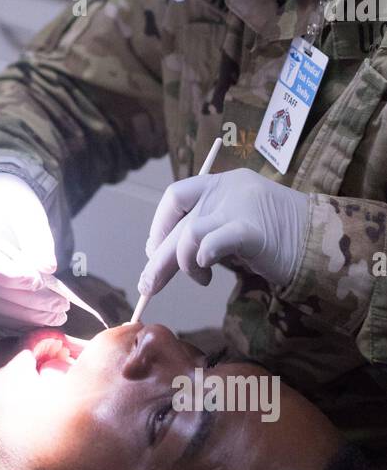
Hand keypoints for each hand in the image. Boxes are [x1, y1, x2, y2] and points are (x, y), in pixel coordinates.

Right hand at [0, 174, 68, 328]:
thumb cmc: (7, 201)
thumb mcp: (25, 208)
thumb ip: (36, 237)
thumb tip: (48, 269)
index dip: (12, 276)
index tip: (40, 280)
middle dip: (28, 301)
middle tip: (61, 304)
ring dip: (25, 315)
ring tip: (57, 314)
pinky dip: (15, 319)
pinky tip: (40, 319)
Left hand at [137, 168, 309, 300]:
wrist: (321, 239)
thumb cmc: (275, 236)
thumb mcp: (233, 224)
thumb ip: (205, 230)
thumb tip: (162, 255)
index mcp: (220, 183)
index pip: (175, 196)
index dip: (159, 225)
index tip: (155, 249)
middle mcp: (226, 189)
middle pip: (178, 224)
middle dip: (158, 259)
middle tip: (148, 286)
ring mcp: (239, 207)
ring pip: (188, 235)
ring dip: (180, 265)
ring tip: (199, 279)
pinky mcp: (252, 231)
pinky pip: (213, 242)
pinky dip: (201, 258)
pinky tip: (206, 271)